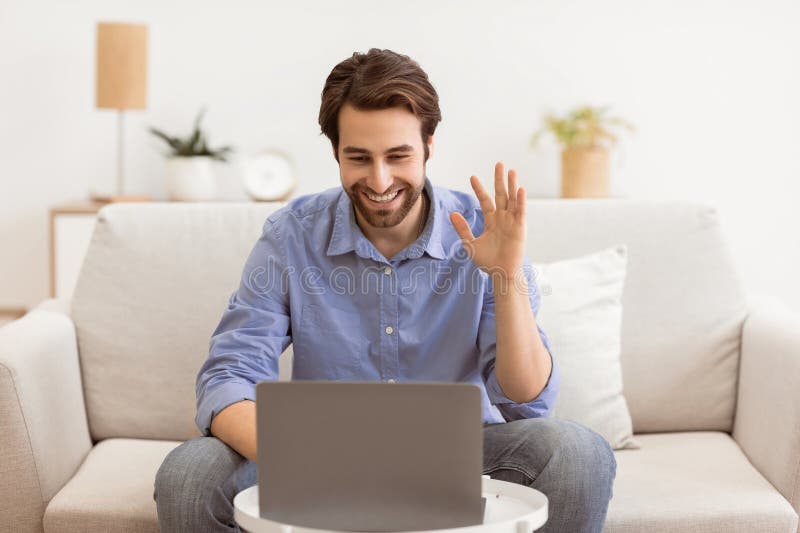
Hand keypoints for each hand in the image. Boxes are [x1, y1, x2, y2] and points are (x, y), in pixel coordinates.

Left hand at [449, 162, 525, 277]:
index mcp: (491, 221)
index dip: (479, 189)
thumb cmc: (487, 261)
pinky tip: (520, 189)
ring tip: (511, 170)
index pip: (485, 201)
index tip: (472, 177)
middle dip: (499, 180)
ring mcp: (512, 222)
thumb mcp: (470, 244)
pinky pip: (520, 212)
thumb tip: (452, 214)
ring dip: (512, 185)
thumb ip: (462, 229)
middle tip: (499, 163)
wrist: (501, 274)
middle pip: (501, 195)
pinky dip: (521, 201)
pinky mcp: (520, 228)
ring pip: (512, 200)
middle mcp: (503, 218)